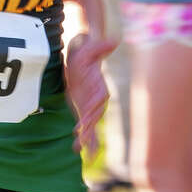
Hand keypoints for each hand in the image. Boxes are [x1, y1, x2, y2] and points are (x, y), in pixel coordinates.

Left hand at [64, 32, 117, 157]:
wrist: (82, 58)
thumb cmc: (86, 54)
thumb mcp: (90, 49)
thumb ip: (100, 47)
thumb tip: (114, 41)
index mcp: (101, 87)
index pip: (99, 100)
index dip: (93, 109)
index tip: (86, 119)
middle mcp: (98, 100)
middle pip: (95, 116)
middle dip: (90, 129)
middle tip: (83, 141)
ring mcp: (91, 107)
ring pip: (92, 125)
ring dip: (87, 138)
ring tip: (80, 150)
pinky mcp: (84, 111)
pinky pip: (86, 127)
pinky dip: (84, 138)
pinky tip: (77, 149)